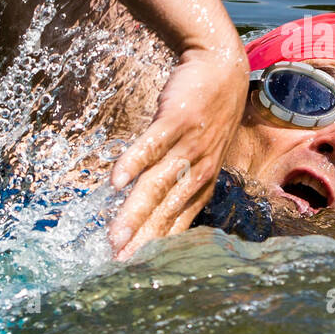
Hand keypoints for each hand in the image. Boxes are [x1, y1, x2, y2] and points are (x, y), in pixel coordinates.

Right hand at [107, 43, 247, 259]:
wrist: (221, 66)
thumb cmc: (208, 113)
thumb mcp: (204, 151)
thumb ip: (181, 177)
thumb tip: (154, 204)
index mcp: (203, 180)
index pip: (179, 220)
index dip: (158, 244)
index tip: (135, 267)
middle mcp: (198, 167)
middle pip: (166, 209)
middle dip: (143, 239)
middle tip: (119, 264)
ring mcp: (189, 144)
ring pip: (157, 184)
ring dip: (134, 212)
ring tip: (113, 237)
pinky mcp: (177, 118)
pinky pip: (153, 144)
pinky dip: (134, 162)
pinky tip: (115, 183)